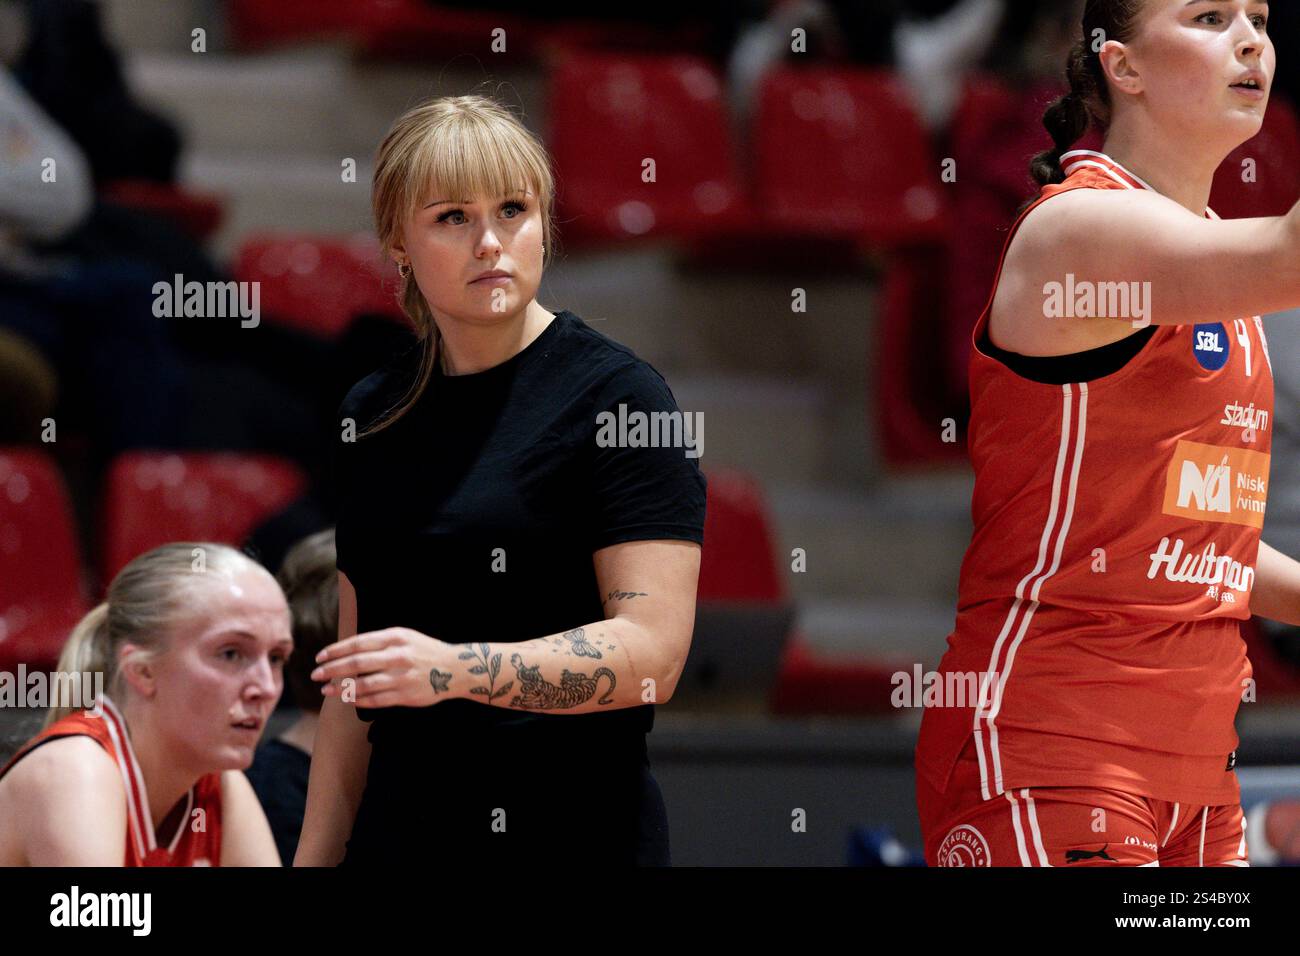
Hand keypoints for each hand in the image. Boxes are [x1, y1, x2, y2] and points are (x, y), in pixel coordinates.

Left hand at [311, 628, 457, 708]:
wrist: (455, 668)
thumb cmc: (424, 650)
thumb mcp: (404, 637)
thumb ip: (379, 642)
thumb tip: (346, 651)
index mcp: (395, 637)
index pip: (357, 644)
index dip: (335, 651)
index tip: (320, 657)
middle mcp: (397, 656)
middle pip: (356, 664)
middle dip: (332, 670)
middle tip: (316, 674)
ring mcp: (402, 677)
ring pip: (363, 684)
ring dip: (341, 688)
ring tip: (326, 689)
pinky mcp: (406, 695)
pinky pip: (376, 699)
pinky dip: (358, 699)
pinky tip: (347, 698)